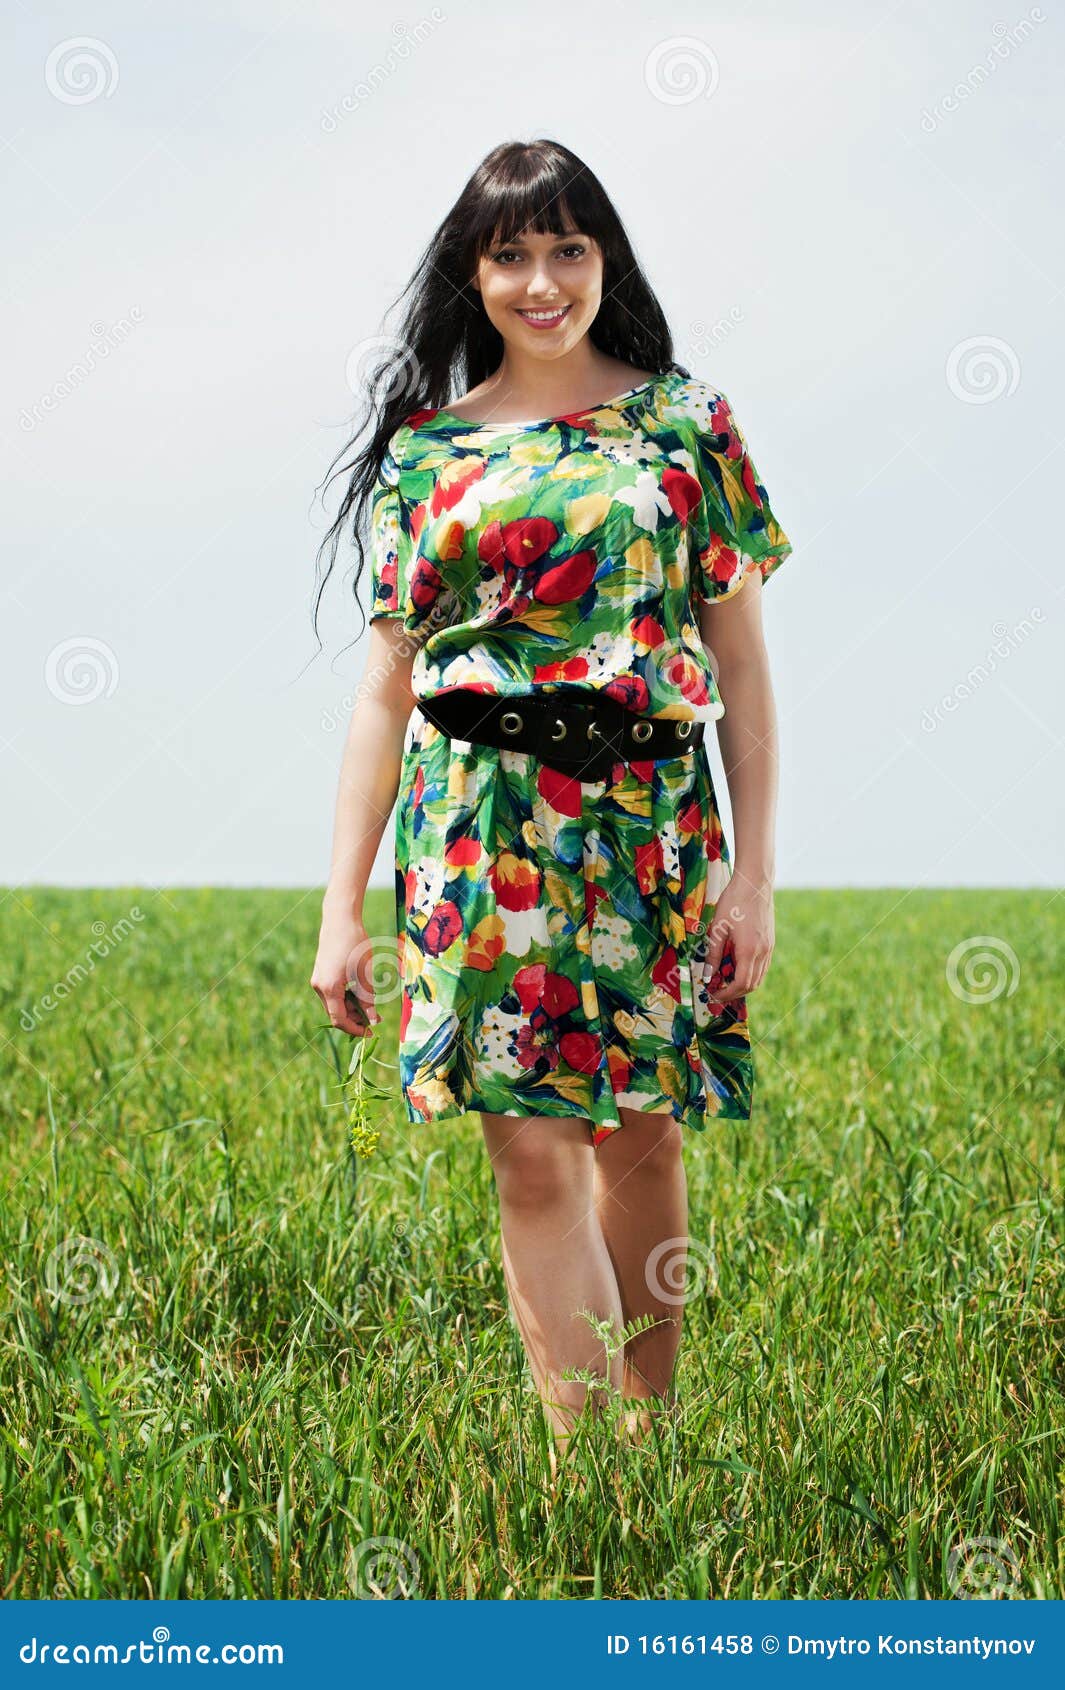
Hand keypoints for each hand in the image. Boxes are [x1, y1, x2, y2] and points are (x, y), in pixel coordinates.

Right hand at [310, 908, 381, 1036]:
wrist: (340, 920)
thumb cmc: (355, 945)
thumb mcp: (365, 974)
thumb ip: (368, 999)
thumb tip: (373, 1020)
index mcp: (328, 989)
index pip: (339, 1020)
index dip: (355, 1029)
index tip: (371, 1032)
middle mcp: (318, 987)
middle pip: (336, 1012)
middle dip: (356, 1017)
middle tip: (375, 1016)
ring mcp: (317, 980)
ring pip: (335, 1003)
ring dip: (352, 1006)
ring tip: (370, 1002)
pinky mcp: (320, 974)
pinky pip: (333, 993)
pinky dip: (346, 996)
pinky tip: (359, 990)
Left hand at [698, 869, 774, 1005]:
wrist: (755, 883)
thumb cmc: (734, 902)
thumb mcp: (718, 928)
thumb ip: (713, 953)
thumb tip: (707, 974)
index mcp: (749, 951)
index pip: (741, 984)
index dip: (727, 993)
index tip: (713, 994)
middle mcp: (763, 952)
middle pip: (752, 984)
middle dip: (734, 992)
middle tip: (717, 990)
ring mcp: (769, 947)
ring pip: (759, 976)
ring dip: (743, 984)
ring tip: (725, 980)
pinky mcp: (770, 941)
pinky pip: (762, 966)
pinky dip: (750, 973)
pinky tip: (736, 966)